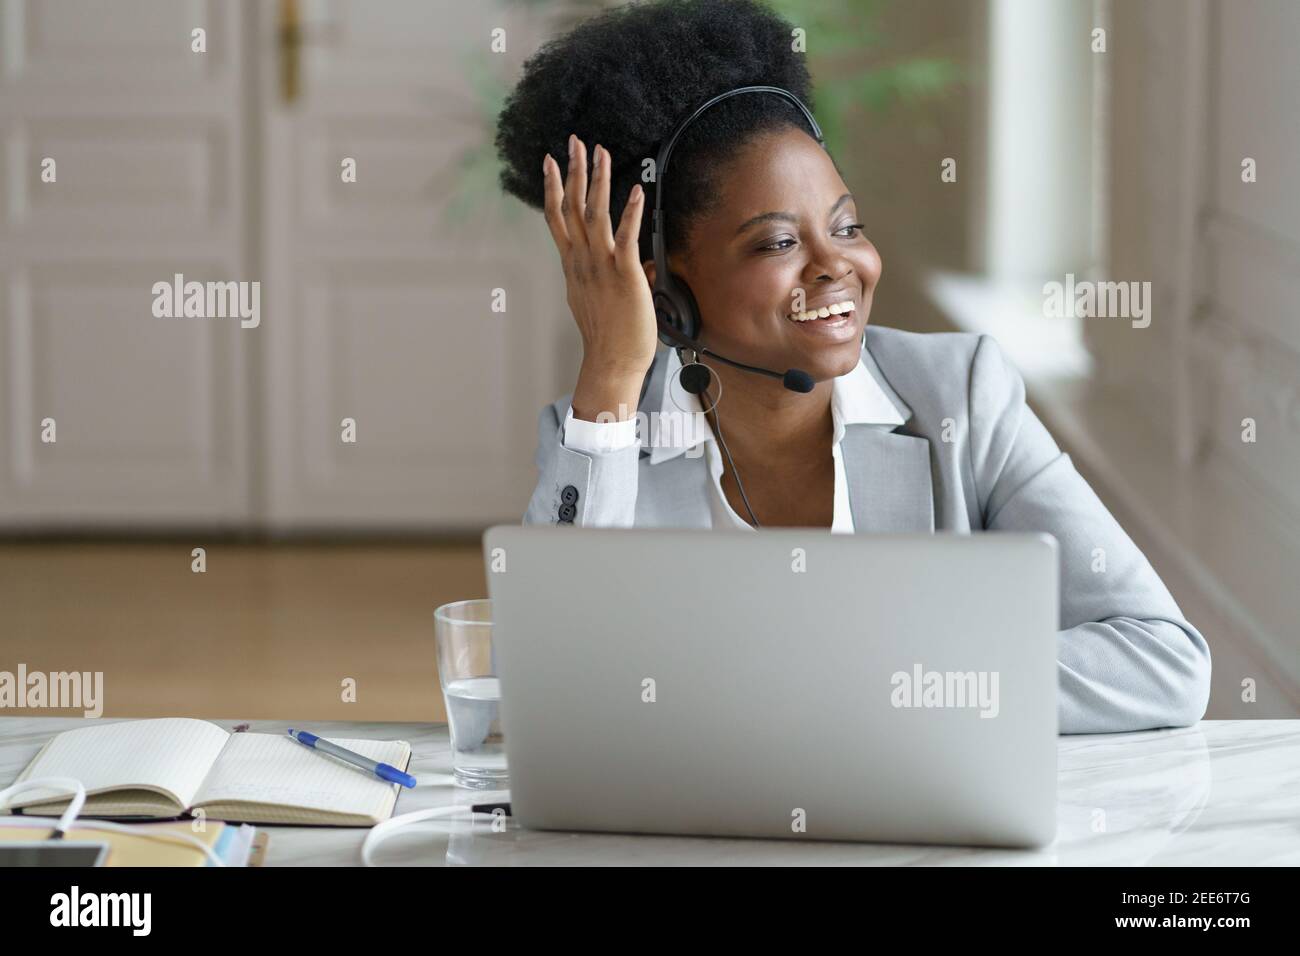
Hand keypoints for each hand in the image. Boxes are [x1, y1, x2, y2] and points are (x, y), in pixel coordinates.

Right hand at [543, 135, 657, 380]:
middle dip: (572, 171)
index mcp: (573, 265)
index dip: (553, 187)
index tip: (549, 162)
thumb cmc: (608, 336)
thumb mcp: (600, 300)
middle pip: (571, 207)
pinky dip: (630, 212)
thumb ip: (611, 276)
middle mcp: (582, 260)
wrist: (612, 361)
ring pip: (594, 213)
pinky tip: (635, 190)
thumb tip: (632, 263)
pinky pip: (626, 237)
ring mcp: (601, 266)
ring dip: (597, 180)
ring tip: (599, 152)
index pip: (558, 218)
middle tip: (573, 142)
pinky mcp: (624, 274)